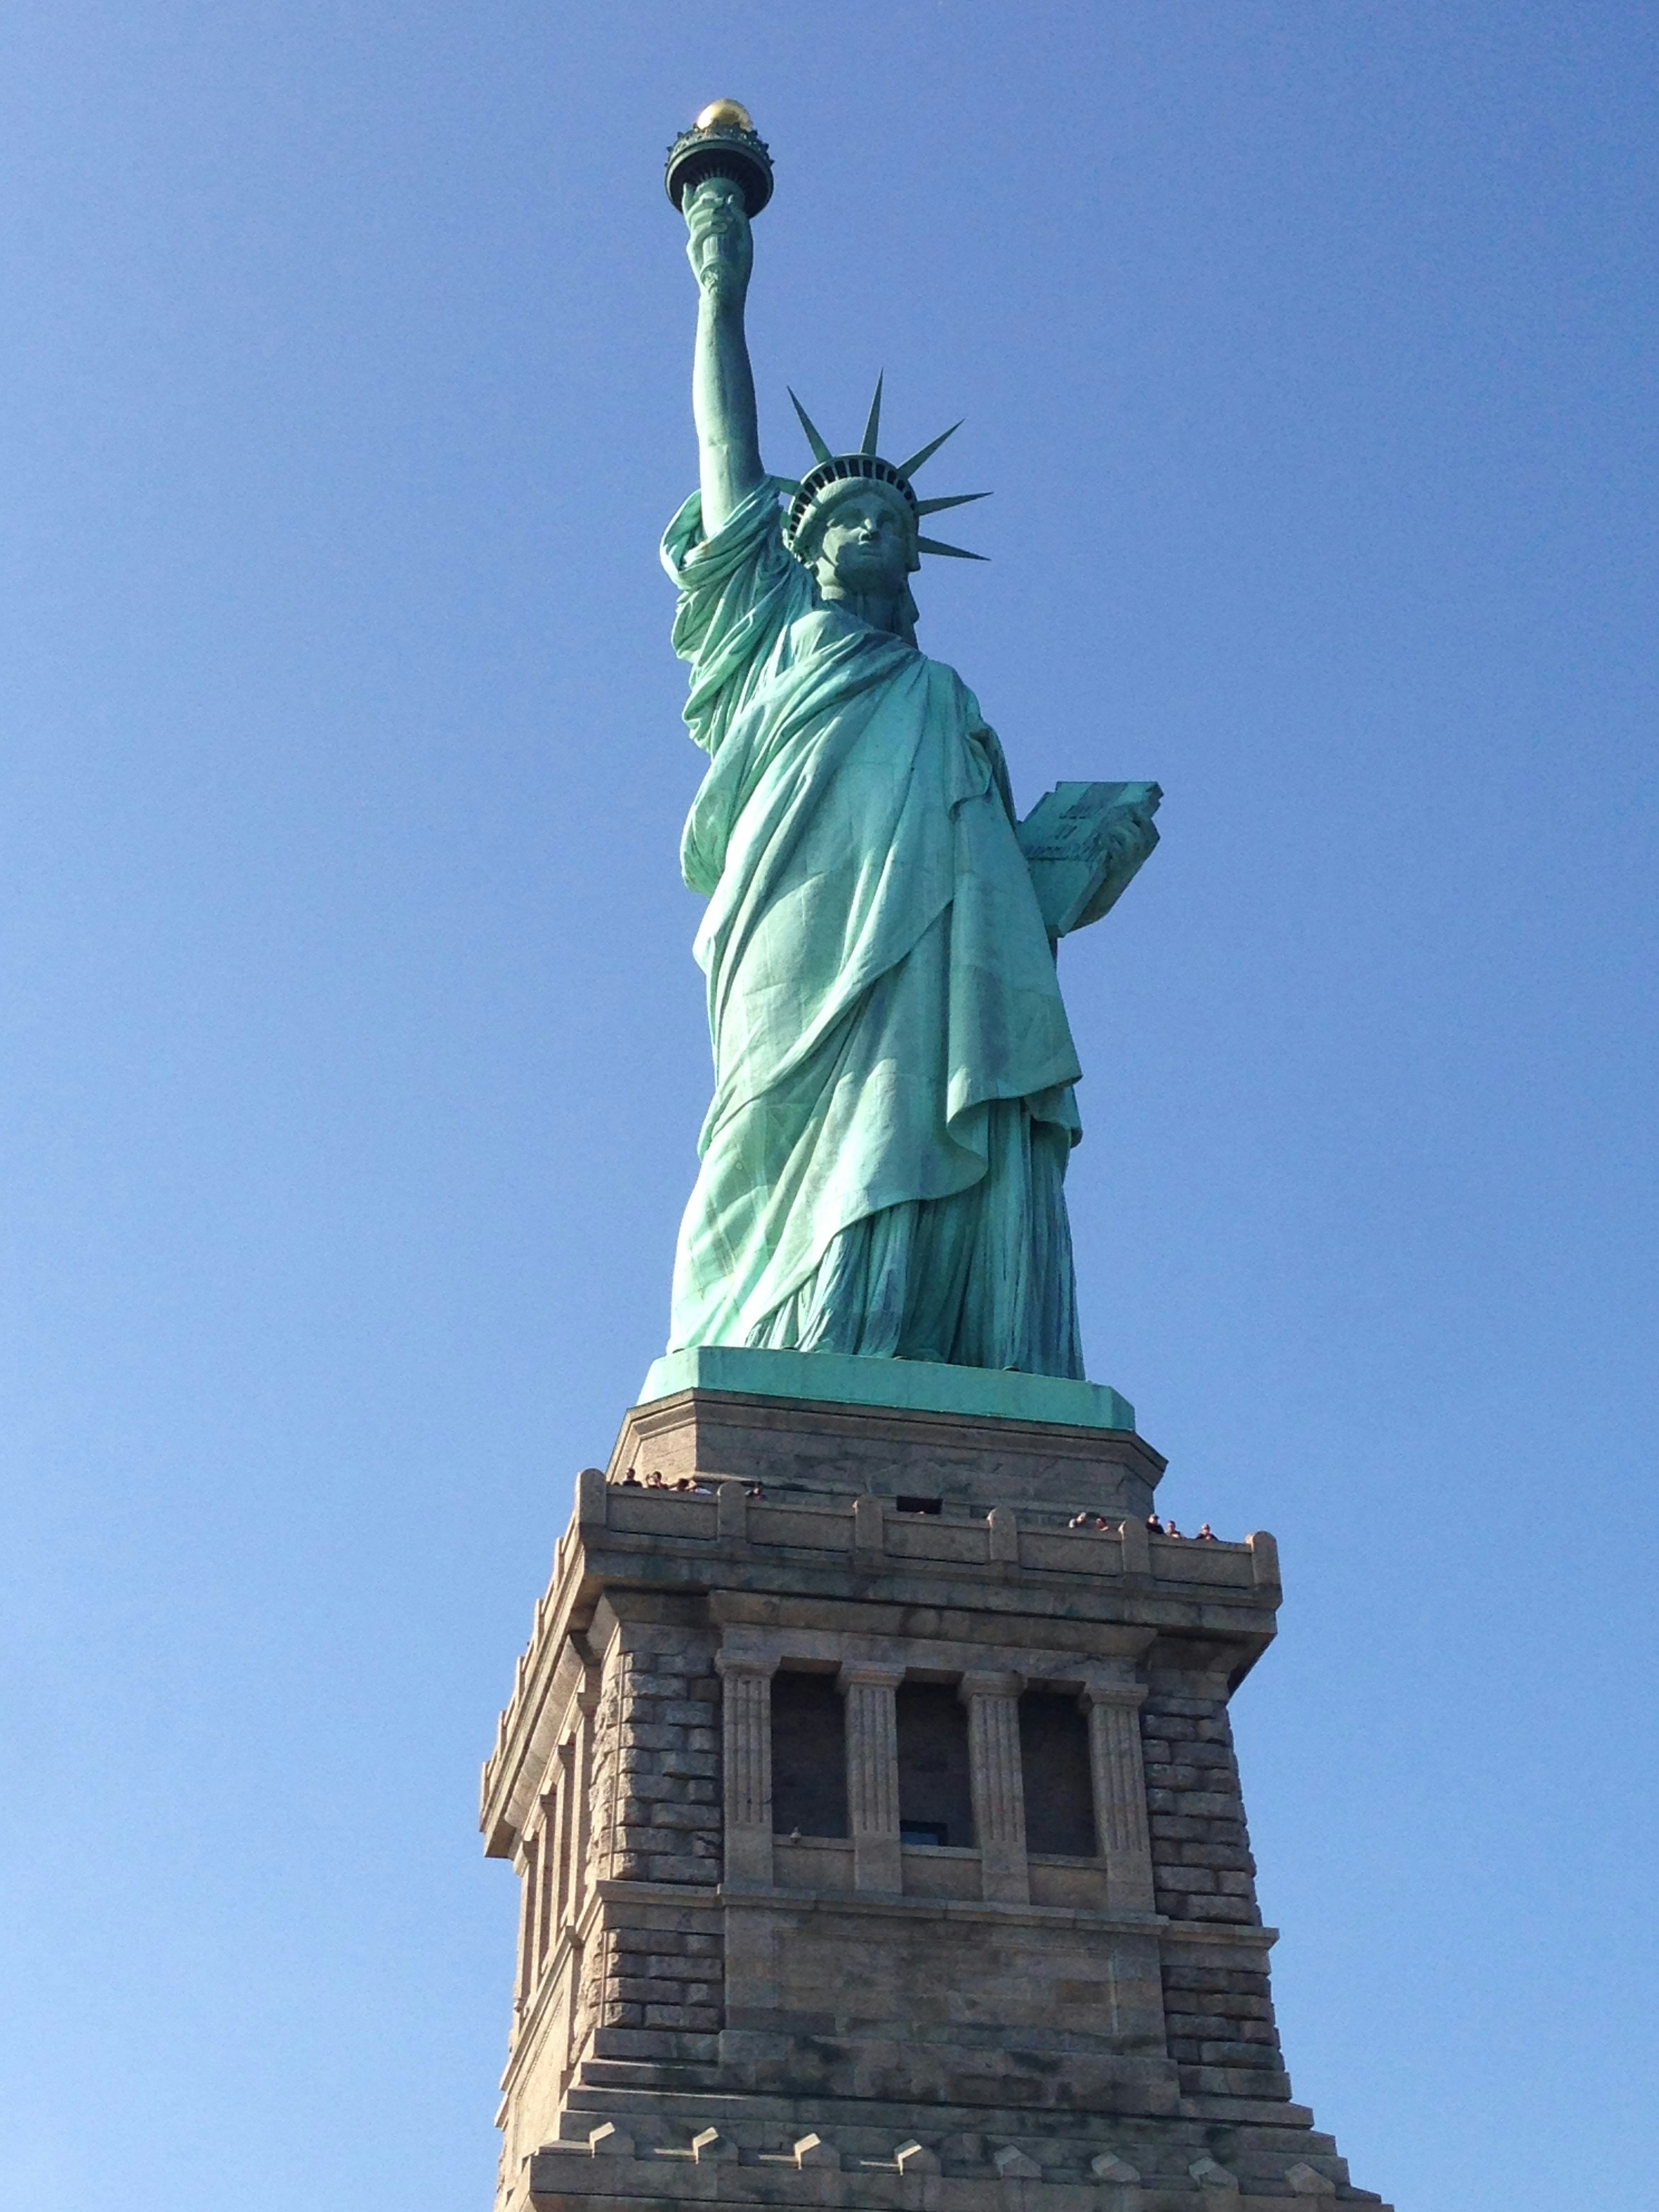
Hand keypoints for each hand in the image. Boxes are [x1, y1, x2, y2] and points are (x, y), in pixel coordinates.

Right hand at [684, 175, 752, 308]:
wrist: (730, 293)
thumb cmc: (737, 271)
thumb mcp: (744, 240)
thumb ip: (739, 219)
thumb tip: (731, 197)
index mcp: (708, 235)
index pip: (694, 213)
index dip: (688, 199)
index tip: (688, 187)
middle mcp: (698, 238)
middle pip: (692, 211)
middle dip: (705, 201)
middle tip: (720, 201)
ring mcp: (694, 244)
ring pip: (694, 218)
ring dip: (711, 212)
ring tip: (726, 217)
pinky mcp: (693, 252)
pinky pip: (698, 231)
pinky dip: (712, 225)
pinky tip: (725, 226)